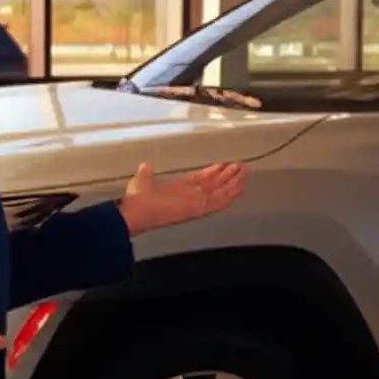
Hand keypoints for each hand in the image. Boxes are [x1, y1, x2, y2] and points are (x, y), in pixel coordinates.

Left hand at [119, 161, 246, 234]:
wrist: (134, 214)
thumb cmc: (136, 200)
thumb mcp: (141, 181)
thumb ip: (146, 173)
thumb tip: (146, 165)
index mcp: (177, 190)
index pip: (199, 180)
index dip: (212, 172)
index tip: (223, 165)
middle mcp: (189, 197)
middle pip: (213, 185)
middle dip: (227, 176)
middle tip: (241, 166)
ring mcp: (194, 203)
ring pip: (219, 192)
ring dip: (232, 182)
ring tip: (244, 172)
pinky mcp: (197, 208)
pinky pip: (217, 201)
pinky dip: (229, 194)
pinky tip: (240, 187)